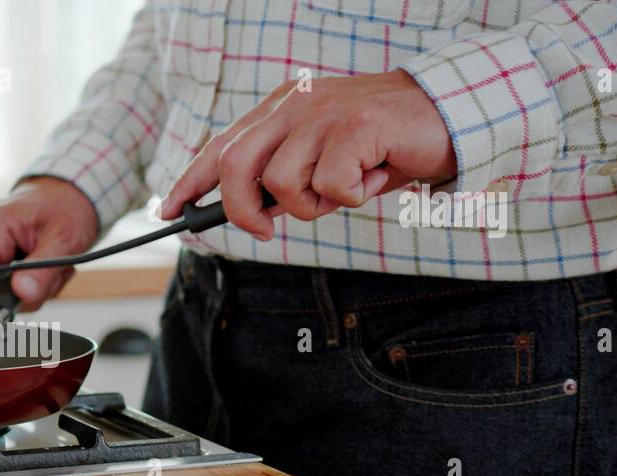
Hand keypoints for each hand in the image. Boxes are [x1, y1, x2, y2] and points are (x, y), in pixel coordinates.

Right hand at [0, 177, 98, 310]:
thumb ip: (42, 270)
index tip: (26, 297)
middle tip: (56, 271)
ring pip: (7, 292)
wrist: (67, 192)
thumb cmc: (65, 204)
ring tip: (54, 263)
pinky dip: (35, 281)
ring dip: (38, 285)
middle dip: (31, 289)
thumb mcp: (64, 238)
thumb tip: (22, 294)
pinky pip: (11, 286)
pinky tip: (47, 264)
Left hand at [158, 69, 457, 240]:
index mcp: (280, 109)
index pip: (220, 146)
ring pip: (282, 184)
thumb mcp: (321, 159)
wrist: (447, 115)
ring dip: (314, 205)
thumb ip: (282, 178)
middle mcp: (294, 105)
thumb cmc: (381, 145)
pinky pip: (328, 186)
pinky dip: (352, 196)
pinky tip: (373, 176)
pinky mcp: (354, 127)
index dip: (190, 180)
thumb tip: (246, 213)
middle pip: (236, 166)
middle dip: (242, 210)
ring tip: (347, 187)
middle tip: (266, 230)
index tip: (168, 210)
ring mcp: (323, 112)